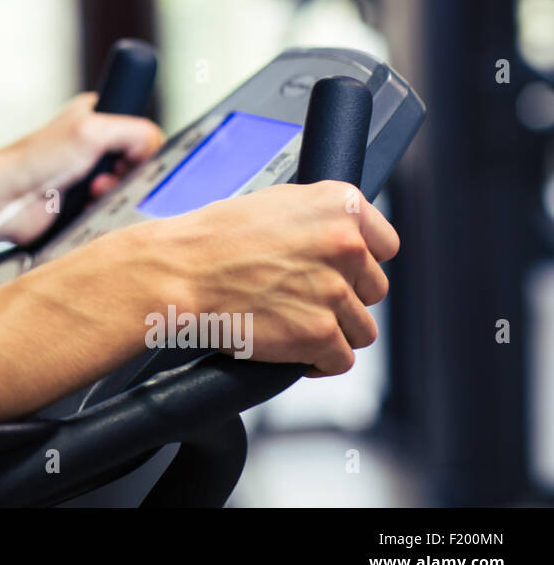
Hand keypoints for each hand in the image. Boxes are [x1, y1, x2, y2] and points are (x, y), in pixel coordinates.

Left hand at [0, 92, 163, 245]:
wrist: (6, 200)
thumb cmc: (35, 160)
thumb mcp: (92, 131)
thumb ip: (135, 132)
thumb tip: (155, 147)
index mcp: (96, 117)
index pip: (143, 133)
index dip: (142, 150)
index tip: (130, 159)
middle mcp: (93, 144)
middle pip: (138, 165)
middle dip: (127, 176)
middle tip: (106, 177)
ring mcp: (88, 175)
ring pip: (126, 190)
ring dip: (114, 196)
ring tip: (91, 192)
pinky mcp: (83, 203)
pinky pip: (111, 210)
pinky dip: (103, 211)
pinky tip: (85, 207)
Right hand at [128, 181, 398, 376]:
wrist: (178, 271)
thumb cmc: (212, 238)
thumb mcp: (274, 203)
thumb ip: (319, 218)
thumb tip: (344, 237)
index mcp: (339, 204)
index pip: (385, 244)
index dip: (358, 263)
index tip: (338, 272)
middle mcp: (346, 244)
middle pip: (373, 290)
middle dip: (341, 299)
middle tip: (300, 298)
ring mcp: (335, 290)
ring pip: (361, 329)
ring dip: (330, 332)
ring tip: (291, 324)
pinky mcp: (320, 332)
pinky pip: (340, 360)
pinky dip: (316, 361)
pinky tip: (288, 348)